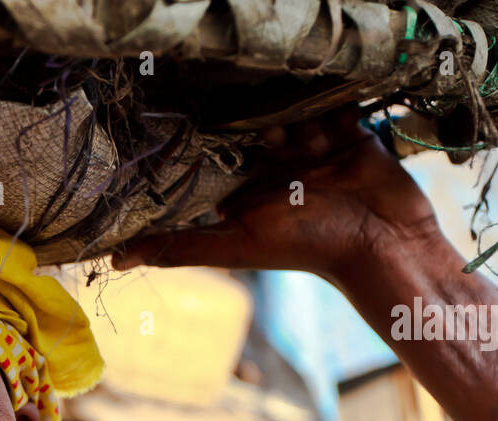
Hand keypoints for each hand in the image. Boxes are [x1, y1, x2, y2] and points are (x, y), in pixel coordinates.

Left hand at [111, 106, 444, 283]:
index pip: (214, 149)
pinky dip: (325, 89)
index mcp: (245, 187)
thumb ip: (178, 247)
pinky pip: (331, 98)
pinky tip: (319, 82)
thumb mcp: (234, 244)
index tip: (178, 103)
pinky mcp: (347, 130)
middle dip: (249, 109)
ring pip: (289, 106)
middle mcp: (275, 165)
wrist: (384, 243)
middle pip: (251, 120)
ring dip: (290, 107)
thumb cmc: (306, 246)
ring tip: (296, 122)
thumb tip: (113, 261)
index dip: (201, 130)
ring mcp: (312, 145)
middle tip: (244, 103)